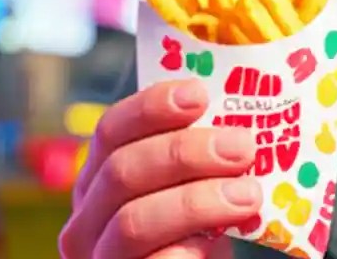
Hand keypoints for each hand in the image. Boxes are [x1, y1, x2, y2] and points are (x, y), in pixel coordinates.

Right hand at [59, 79, 261, 258]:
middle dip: (185, 152)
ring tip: (248, 195)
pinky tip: (218, 242)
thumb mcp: (195, 186)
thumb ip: (203, 157)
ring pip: (133, 221)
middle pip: (121, 171)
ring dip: (197, 201)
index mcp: (100, 180)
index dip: (151, 107)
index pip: (110, 131)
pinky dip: (188, 249)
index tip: (198, 94)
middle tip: (243, 147)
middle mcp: (87, 219)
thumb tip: (245, 120)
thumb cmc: (199, 232)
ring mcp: (101, 258)